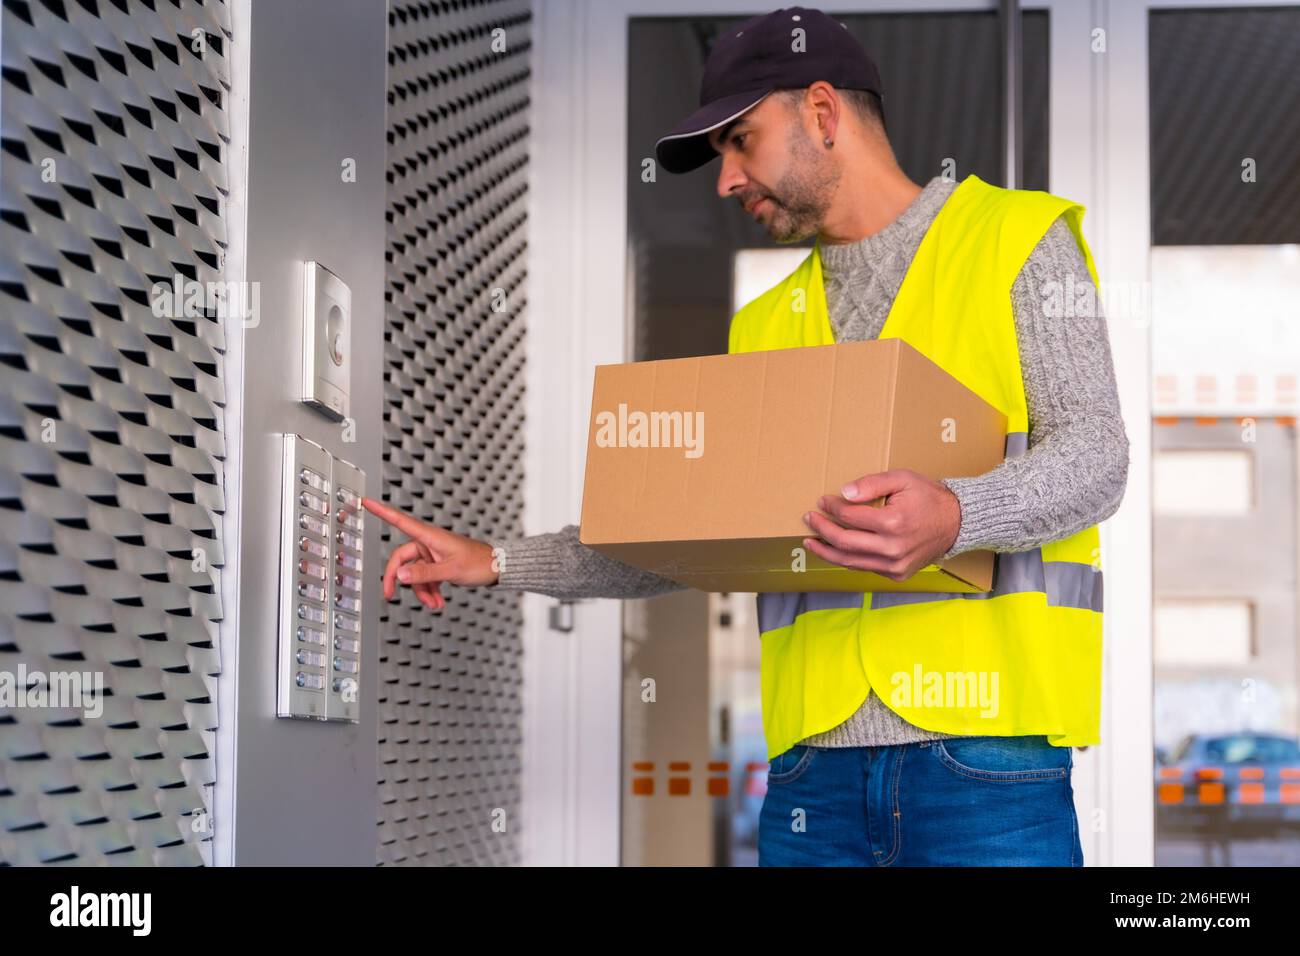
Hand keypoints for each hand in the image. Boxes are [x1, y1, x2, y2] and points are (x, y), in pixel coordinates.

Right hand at [360, 498, 500, 610]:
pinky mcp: (439, 564)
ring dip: (421, 590)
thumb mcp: (450, 571)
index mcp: (430, 537)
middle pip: (401, 558)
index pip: (400, 521)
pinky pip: (425, 578)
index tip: (366, 502)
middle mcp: (428, 543)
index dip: (381, 511)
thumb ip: (423, 574)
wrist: (497, 568)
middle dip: (398, 579)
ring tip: (434, 604)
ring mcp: (433, 554)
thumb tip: (399, 575)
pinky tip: (438, 601)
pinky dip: (429, 591)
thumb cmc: (478, 563)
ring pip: (414, 573)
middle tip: (389, 595)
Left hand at [800, 468, 961, 581]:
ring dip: (826, 551)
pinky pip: (864, 567)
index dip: (832, 508)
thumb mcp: (902, 479)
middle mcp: (893, 548)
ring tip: (811, 542)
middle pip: (844, 542)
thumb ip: (871, 483)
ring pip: (850, 561)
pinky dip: (847, 559)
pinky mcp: (896, 573)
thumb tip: (843, 493)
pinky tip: (835, 550)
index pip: (850, 517)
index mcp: (893, 522)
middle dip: (822, 530)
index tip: (822, 501)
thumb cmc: (927, 498)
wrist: (956, 523)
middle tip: (809, 519)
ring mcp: (894, 565)